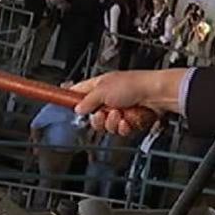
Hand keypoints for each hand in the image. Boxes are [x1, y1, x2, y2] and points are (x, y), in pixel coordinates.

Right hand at [70, 69, 185, 135]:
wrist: (158, 94)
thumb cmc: (135, 84)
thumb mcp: (104, 89)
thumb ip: (88, 100)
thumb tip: (78, 108)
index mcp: (99, 85)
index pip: (78, 93)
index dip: (68, 99)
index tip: (57, 103)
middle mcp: (109, 97)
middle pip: (92, 116)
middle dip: (98, 118)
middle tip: (104, 113)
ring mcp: (120, 109)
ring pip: (106, 126)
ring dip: (113, 122)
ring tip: (121, 113)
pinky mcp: (130, 120)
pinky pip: (120, 130)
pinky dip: (125, 126)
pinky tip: (129, 119)